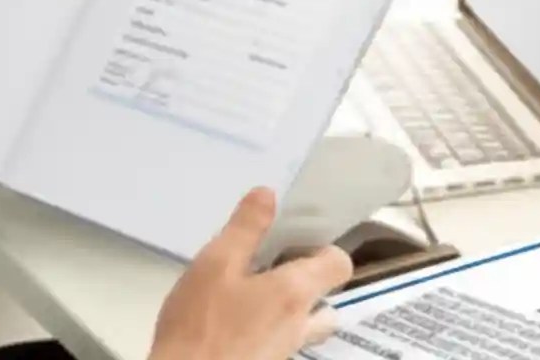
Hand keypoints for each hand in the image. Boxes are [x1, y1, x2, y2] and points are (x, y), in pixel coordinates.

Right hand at [149, 188, 353, 359]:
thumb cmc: (200, 323)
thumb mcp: (215, 264)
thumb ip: (245, 229)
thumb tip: (268, 194)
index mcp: (296, 292)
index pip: (339, 265)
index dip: (323, 250)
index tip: (294, 243)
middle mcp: (300, 325)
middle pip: (326, 303)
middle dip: (307, 286)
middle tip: (271, 271)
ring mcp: (285, 352)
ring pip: (304, 328)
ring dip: (289, 313)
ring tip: (252, 298)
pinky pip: (280, 344)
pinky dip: (268, 332)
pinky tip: (235, 324)